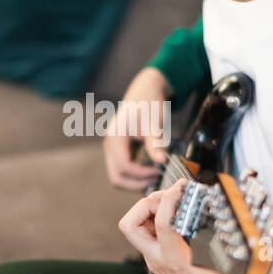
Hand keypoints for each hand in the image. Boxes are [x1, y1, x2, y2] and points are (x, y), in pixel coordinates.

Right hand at [102, 67, 172, 190]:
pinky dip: (135, 176)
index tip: (159, 171)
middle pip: (116, 177)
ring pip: (118, 176)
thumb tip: (162, 161)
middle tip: (156, 180)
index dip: (142, 173)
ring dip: (135, 182)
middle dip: (136, 183)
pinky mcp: (118, 151)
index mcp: (115, 137)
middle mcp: (110, 145)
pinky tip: (150, 171)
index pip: (124, 166)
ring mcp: (112, 149)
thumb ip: (155, 143)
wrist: (145, 90)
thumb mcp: (154, 121)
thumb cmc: (149, 102)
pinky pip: (123, 170)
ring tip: (154, 177)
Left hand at [117, 177, 237, 273]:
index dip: (169, 200)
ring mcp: (154, 259)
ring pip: (134, 227)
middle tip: (169, 196)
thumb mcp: (221, 260)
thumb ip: (215, 235)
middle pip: (129, 225)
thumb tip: (215, 209)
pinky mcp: (157, 258)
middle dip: (146, 203)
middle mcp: (158, 259)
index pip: (162, 222)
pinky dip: (157, 218)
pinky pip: (147, 232)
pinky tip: (174, 215)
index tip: (180, 187)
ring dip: (148, 208)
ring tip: (171, 202)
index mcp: (174, 260)